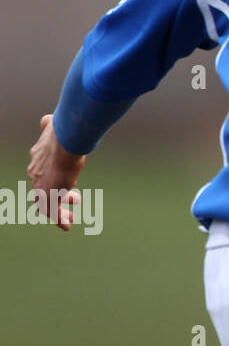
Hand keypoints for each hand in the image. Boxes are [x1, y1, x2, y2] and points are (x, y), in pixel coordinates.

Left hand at [27, 113, 85, 231]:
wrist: (66, 143)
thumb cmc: (65, 133)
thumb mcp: (54, 128)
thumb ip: (50, 125)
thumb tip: (49, 120)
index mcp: (37, 158)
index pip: (41, 171)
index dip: (54, 176)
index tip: (67, 179)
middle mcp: (35, 173)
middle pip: (43, 188)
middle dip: (58, 193)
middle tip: (75, 198)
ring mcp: (41, 186)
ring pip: (47, 202)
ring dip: (59, 209)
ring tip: (70, 216)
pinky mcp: (49, 197)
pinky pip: (51, 213)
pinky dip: (59, 220)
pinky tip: (67, 225)